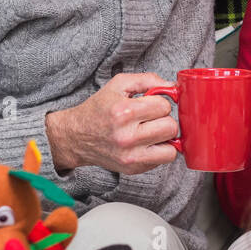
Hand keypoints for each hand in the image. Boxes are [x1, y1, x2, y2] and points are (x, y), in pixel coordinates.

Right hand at [44, 73, 179, 175]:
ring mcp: (130, 157)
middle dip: (164, 120)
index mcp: (123, 112)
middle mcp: (127, 137)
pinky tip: (145, 143)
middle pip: (171, 128)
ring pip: (171, 149)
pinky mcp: (133, 169)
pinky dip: (159, 151)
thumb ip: (148, 80)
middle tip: (151, 119)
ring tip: (152, 132)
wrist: (75, 137)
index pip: (164, 107)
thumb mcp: (119, 84)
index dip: (159, 103)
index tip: (149, 105)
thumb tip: (174, 87)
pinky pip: (163, 160)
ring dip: (165, 139)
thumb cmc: (99, 109)